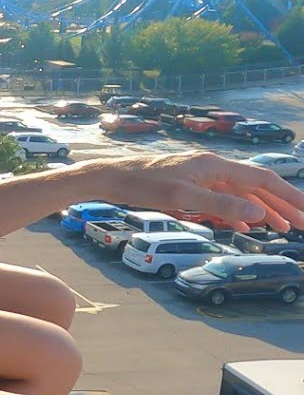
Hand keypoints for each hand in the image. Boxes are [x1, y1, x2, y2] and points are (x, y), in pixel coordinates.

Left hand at [100, 151, 303, 231]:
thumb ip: (221, 204)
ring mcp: (201, 175)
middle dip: (283, 205)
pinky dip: (237, 212)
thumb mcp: (183, 197)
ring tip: (283, 229)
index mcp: (215, 165)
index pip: (262, 178)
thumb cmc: (142, 184)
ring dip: (263, 210)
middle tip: (303, 226)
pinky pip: (222, 198)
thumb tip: (259, 212)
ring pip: (241, 193)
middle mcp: (212, 167)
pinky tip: (244, 226)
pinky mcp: (189, 185)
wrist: (109, 178)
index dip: (288, 195)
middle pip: (256, 185)